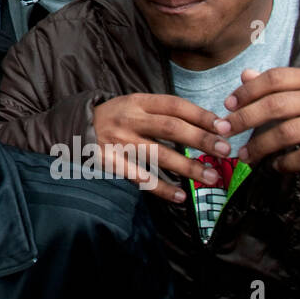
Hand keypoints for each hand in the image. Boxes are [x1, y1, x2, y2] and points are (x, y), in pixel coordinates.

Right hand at [92, 93, 234, 201]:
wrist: (74, 130)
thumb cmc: (115, 118)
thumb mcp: (134, 106)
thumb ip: (163, 113)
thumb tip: (207, 126)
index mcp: (137, 102)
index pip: (174, 105)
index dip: (201, 116)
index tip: (224, 127)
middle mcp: (129, 120)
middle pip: (171, 128)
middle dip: (201, 139)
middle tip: (225, 150)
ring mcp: (119, 142)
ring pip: (159, 155)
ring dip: (188, 167)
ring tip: (211, 177)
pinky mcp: (111, 163)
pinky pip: (140, 177)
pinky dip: (161, 188)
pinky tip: (180, 196)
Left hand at [226, 67, 299, 170]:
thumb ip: (280, 82)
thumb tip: (244, 75)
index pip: (274, 78)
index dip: (247, 91)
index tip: (228, 104)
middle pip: (275, 105)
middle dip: (244, 119)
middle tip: (224, 130)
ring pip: (287, 133)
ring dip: (259, 146)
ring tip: (244, 156)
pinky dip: (286, 163)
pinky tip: (275, 166)